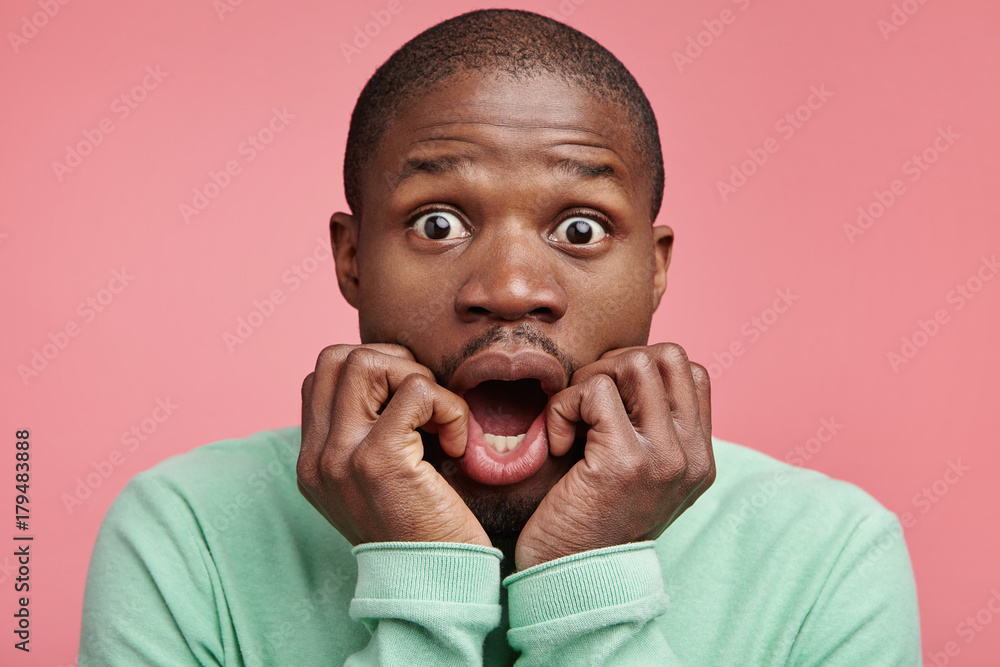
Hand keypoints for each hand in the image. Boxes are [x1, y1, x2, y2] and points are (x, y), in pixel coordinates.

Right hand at [297, 344, 490, 546]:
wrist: (436, 585)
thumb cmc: (423, 526)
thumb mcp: (379, 479)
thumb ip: (367, 433)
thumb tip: (394, 373)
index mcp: (314, 460)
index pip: (323, 374)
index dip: (373, 371)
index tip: (409, 405)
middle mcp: (317, 457)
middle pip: (338, 357)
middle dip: (394, 364)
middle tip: (426, 405)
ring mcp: (341, 457)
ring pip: (367, 362)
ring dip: (418, 379)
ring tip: (440, 421)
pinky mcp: (378, 461)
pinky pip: (415, 391)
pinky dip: (448, 406)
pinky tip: (456, 444)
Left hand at [514, 343, 714, 569]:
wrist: (570, 581)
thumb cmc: (588, 520)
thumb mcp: (636, 473)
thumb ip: (648, 427)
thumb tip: (626, 365)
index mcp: (699, 457)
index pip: (692, 371)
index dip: (642, 370)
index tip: (607, 403)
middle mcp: (692, 456)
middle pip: (668, 356)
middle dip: (615, 366)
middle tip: (587, 407)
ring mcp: (665, 458)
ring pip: (634, 363)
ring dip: (589, 382)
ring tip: (574, 423)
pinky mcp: (625, 462)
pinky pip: (593, 391)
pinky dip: (563, 408)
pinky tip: (558, 445)